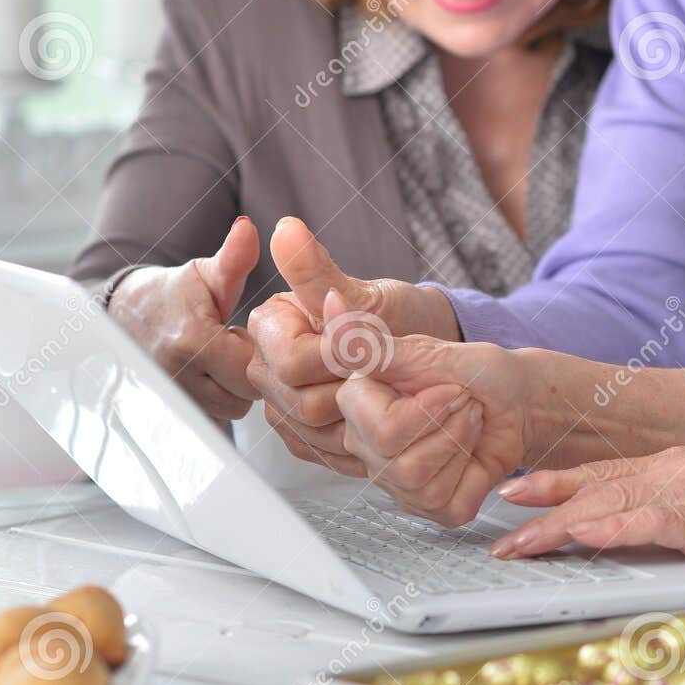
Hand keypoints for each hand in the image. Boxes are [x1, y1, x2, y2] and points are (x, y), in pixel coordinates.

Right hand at [106, 216, 260, 421]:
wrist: (126, 314)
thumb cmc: (173, 293)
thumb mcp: (206, 272)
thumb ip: (233, 256)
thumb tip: (248, 227)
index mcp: (192, 342)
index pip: (253, 367)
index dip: (262, 350)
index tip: (251, 332)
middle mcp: (180, 377)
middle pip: (246, 396)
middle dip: (253, 372)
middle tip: (241, 346)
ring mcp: (173, 399)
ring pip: (232, 411)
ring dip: (236, 389)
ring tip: (227, 359)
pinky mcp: (169, 414)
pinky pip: (214, 419)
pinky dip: (220, 401)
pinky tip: (216, 376)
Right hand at [245, 218, 459, 473]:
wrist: (419, 352)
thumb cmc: (395, 317)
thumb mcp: (365, 294)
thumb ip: (318, 270)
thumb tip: (286, 228)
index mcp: (269, 328)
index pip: (292, 363)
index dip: (338, 361)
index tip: (370, 347)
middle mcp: (265, 370)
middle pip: (302, 405)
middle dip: (354, 391)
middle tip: (386, 371)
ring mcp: (281, 410)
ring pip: (318, 435)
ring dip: (363, 419)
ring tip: (390, 393)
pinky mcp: (303, 440)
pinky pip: (328, 456)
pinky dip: (364, 441)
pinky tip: (385, 419)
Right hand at [335, 319, 533, 526]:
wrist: (515, 400)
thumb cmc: (475, 371)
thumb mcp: (425, 349)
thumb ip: (371, 339)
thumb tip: (332, 304)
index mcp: (358, 403)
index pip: (382, 429)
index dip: (429, 409)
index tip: (447, 386)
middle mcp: (367, 445)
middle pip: (400, 462)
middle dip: (451, 425)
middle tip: (463, 402)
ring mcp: (395, 480)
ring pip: (421, 484)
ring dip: (462, 445)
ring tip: (467, 424)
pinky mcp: (427, 505)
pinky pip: (447, 505)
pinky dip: (474, 476)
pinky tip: (471, 456)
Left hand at [490, 448, 684, 565]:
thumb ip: (665, 512)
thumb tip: (621, 530)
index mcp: (669, 467)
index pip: (599, 472)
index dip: (553, 482)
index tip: (512, 491)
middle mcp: (670, 470)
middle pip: (592, 487)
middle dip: (540, 507)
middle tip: (499, 528)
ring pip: (609, 502)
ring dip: (559, 524)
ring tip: (523, 542)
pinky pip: (651, 520)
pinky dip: (613, 525)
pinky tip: (584, 532)